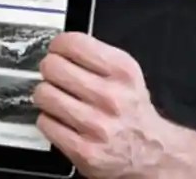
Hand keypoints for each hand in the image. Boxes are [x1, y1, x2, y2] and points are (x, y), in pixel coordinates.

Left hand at [33, 33, 173, 178]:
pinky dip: (48, 121)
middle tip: (56, 78)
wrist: (151, 152)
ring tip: (58, 101)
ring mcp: (96, 125)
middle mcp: (110, 97)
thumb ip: (95, 55)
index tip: (57, 52)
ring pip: (44, 94)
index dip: (57, 46)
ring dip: (46, 97)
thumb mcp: (126, 73)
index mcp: (122, 72)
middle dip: (50, 71)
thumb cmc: (132, 111)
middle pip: (52, 67)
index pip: (71, 44)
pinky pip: (44, 122)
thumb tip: (59, 46)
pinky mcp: (83, 150)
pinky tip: (62, 121)